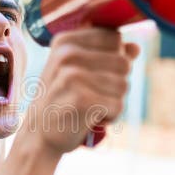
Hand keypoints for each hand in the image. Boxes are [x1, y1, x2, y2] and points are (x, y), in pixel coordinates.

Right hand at [21, 27, 139, 155]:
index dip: (114, 59)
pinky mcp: (81, 99)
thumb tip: (136, 47)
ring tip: (89, 107)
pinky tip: (90, 118)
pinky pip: (118, 105)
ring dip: (112, 101)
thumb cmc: (63, 100)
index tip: (92, 74)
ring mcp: (72, 76)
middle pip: (123, 62)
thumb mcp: (79, 70)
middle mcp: (67, 54)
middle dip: (116, 83)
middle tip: (91, 94)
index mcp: (65, 41)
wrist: (39, 135)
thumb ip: (107, 55)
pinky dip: (110, 117)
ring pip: (123, 85)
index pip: (115, 39)